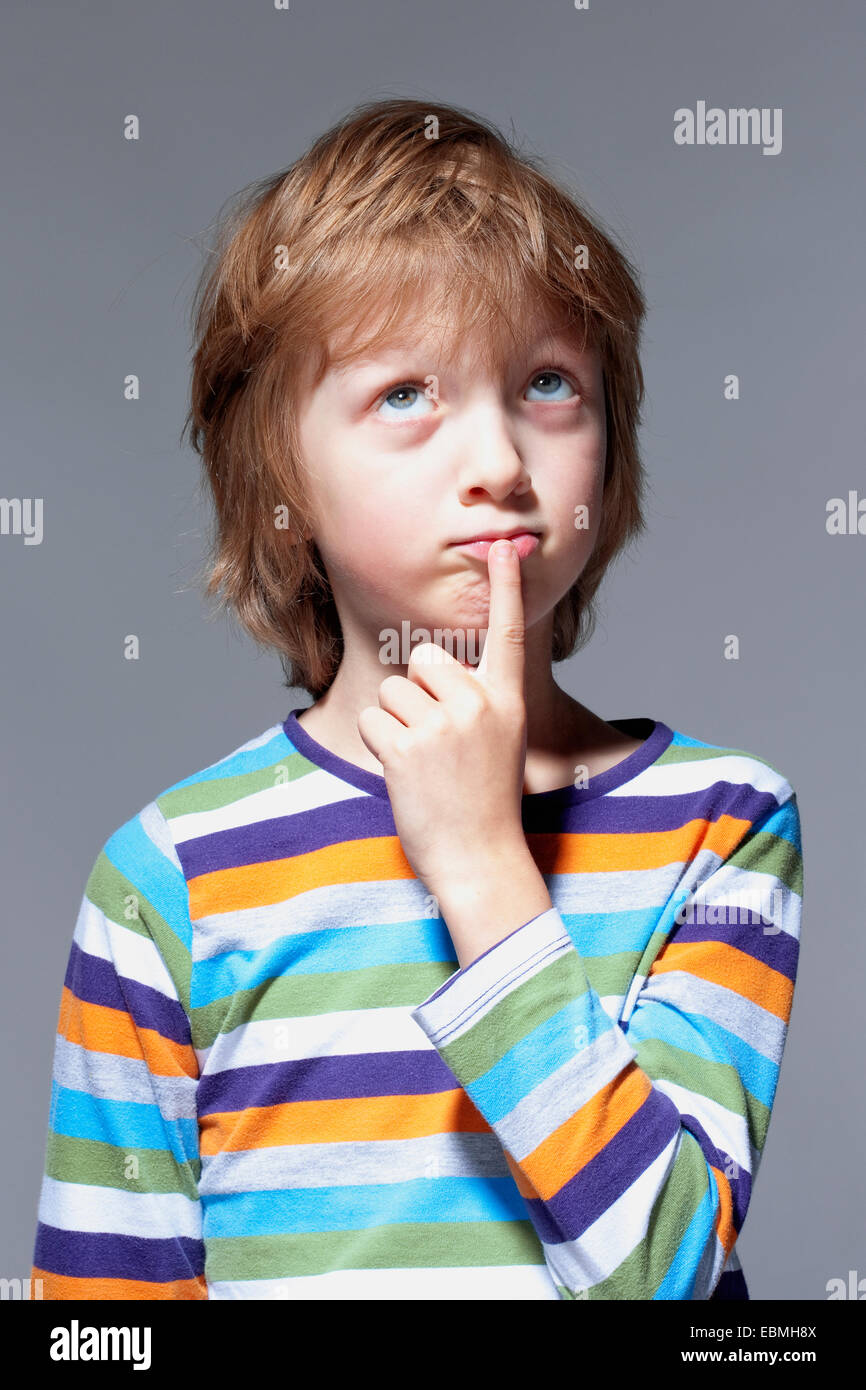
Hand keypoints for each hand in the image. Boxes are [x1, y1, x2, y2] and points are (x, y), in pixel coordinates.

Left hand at [357, 539, 528, 893]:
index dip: (505, 587)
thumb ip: (475, 699)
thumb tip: (429, 665)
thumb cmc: (484, 801)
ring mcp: (442, 726)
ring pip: (391, 690)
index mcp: (506, 700)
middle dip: (416, 692)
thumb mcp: (498, 740)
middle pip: (423, 659)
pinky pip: (372, 720)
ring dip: (395, 723)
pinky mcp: (406, 748)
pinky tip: (404, 773)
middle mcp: (478, 705)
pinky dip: (378, 745)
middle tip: (436, 740)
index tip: (502, 545)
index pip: (507, 633)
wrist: (480, 859)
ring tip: (423, 762)